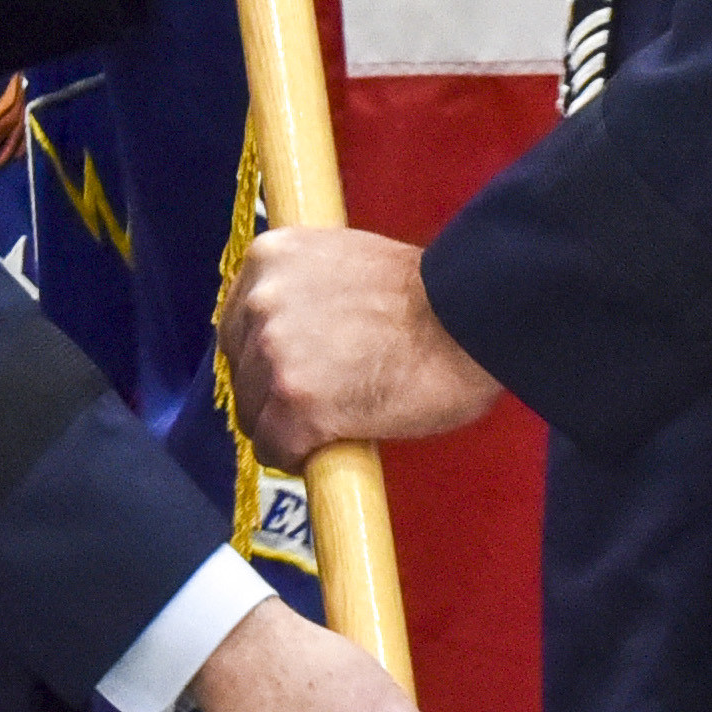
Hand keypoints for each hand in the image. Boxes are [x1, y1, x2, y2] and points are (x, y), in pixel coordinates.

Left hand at [221, 225, 506, 462]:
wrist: (473, 321)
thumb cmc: (432, 294)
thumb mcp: (348, 261)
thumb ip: (306, 288)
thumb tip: (289, 330)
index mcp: (271, 256)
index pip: (239, 322)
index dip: (267, 353)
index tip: (296, 368)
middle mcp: (262, 299)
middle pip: (241, 369)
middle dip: (273, 390)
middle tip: (322, 397)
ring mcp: (276, 353)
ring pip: (253, 414)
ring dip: (286, 425)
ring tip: (333, 421)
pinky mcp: (295, 404)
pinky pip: (275, 448)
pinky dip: (299, 456)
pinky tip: (331, 445)